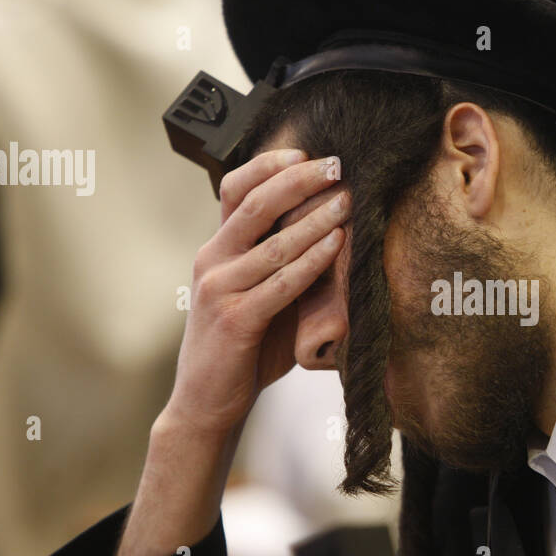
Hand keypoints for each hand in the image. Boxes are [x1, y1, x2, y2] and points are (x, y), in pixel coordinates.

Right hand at [164, 148, 348, 438]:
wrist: (207, 402)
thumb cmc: (244, 349)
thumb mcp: (262, 297)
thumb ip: (285, 266)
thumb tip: (338, 231)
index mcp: (217, 249)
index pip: (236, 189)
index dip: (269, 165)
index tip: (308, 153)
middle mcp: (213, 261)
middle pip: (255, 204)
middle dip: (299, 180)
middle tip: (337, 165)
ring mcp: (221, 289)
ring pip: (274, 243)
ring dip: (316, 219)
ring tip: (348, 201)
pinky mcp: (236, 320)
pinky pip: (280, 283)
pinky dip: (311, 261)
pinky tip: (335, 244)